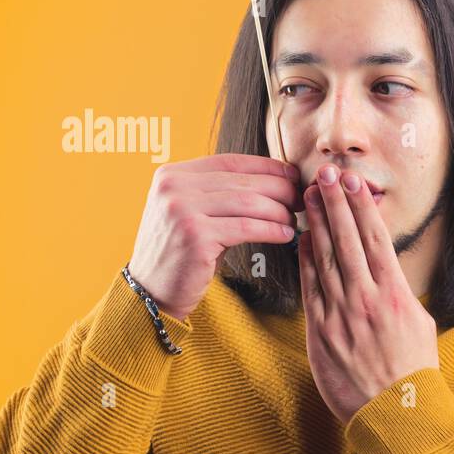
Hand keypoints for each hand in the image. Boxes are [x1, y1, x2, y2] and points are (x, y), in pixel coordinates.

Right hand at [128, 153, 302, 320]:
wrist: (152, 291)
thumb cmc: (183, 252)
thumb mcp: (194, 211)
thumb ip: (220, 191)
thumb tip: (276, 177)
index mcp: (172, 173)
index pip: (232, 161)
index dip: (269, 167)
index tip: (294, 177)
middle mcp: (173, 186)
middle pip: (244, 181)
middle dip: (281, 190)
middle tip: (301, 201)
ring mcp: (182, 209)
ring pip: (249, 203)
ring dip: (279, 211)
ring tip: (293, 220)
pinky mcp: (195, 235)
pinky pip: (247, 227)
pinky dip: (272, 229)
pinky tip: (286, 234)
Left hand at [298, 164, 439, 424]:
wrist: (398, 413)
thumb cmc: (414, 371)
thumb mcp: (420, 324)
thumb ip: (399, 295)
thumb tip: (387, 273)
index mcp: (395, 294)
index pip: (375, 239)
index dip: (361, 207)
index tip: (353, 182)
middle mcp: (367, 299)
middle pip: (347, 240)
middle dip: (335, 203)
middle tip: (324, 174)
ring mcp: (342, 315)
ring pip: (326, 259)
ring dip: (317, 224)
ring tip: (309, 196)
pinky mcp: (321, 333)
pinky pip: (311, 289)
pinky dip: (306, 261)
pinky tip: (302, 239)